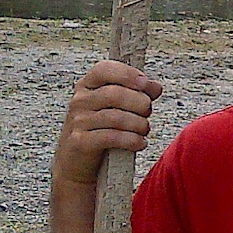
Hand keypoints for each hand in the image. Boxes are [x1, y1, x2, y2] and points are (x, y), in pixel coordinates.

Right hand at [53, 60, 162, 186]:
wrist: (76, 163)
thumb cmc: (101, 130)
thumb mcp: (116, 108)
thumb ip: (136, 94)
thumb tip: (156, 86)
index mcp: (87, 86)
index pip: (105, 69)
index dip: (128, 75)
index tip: (146, 85)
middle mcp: (80, 100)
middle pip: (115, 94)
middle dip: (140, 103)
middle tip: (148, 112)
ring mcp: (78, 121)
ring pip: (116, 117)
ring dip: (139, 124)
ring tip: (145, 130)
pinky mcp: (80, 142)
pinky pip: (112, 137)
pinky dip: (132, 140)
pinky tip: (140, 143)